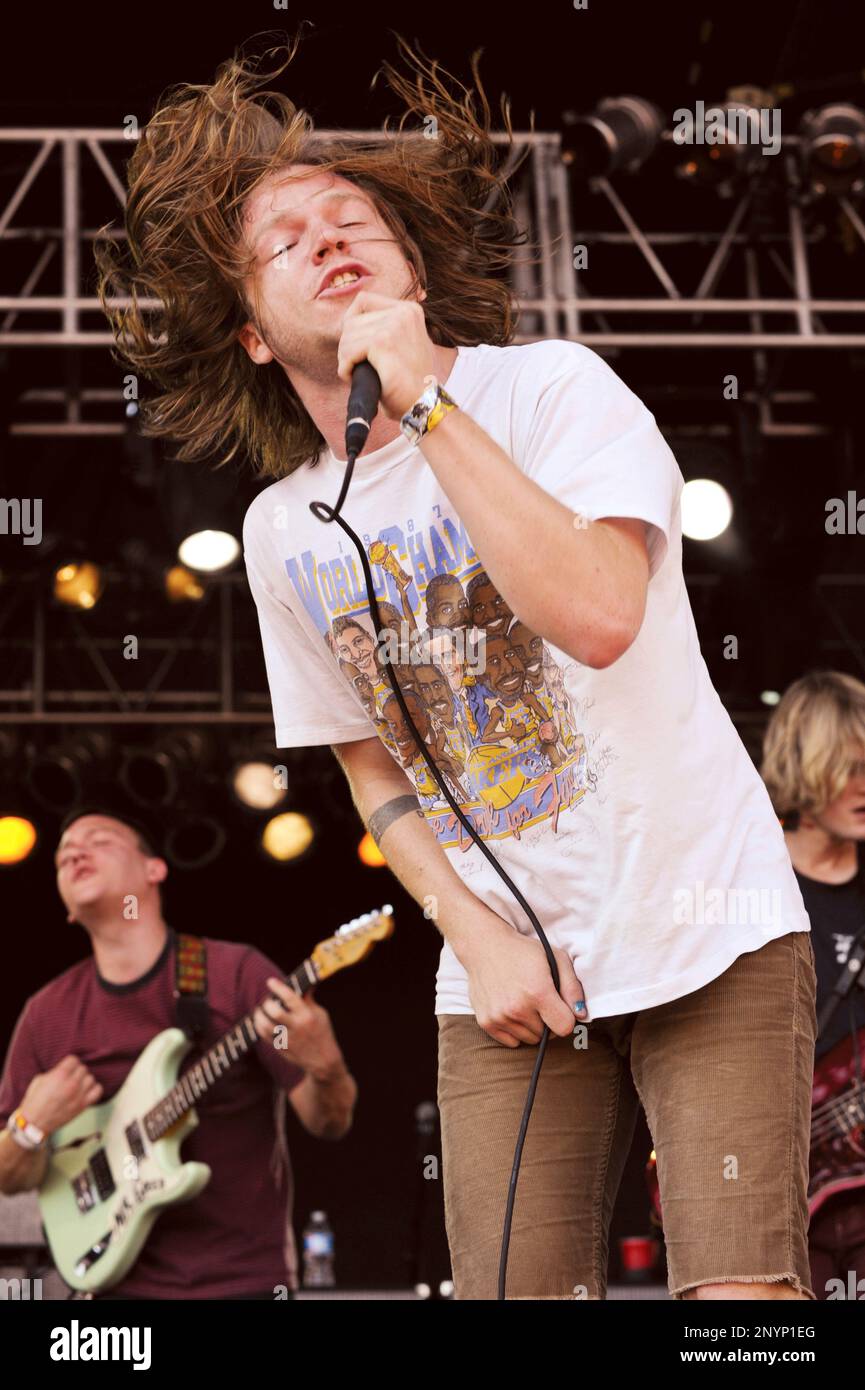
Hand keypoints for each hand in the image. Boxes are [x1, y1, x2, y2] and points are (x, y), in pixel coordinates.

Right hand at [20, 1056, 102, 1135]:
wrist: (34, 1124)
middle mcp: (71, 1083)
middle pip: (83, 1069)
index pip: (74, 1059)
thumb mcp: (39, 1080)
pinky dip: (94, 1089)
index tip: (66, 1067)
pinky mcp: (83, 1105)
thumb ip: (54, 1072)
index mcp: (59, 1075)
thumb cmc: (34, 1102)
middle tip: (70, 1077)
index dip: (69, 1063)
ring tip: (77, 1084)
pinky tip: (86, 1091)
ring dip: (84, 1080)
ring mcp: (79, 1095)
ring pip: (90, 1078)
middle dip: (76, 1071)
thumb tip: (64, 1069)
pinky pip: (98, 1091)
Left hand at [254, 980, 345, 1078]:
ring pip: (266, 1026)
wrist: (323, 1060)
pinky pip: (264, 1036)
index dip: (278, 988)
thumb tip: (304, 981)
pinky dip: (259, 1026)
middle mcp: (297, 1027)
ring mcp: (288, 1039)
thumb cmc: (322, 1033)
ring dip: (259, 1015)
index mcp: (308, 1016)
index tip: (270, 981)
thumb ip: (308, 999)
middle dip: (267, 1003)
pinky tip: (260, 1021)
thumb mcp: (320, 1014)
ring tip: (260, 1010)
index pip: (290, 998)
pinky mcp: (281, 1048)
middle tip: (267, 1000)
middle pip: (275, 1013)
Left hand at [336, 290, 435, 419]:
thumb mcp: (405, 345)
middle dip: (347, 346)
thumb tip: (349, 322)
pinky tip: (352, 378)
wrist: (425, 404)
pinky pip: (349, 351)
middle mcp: (403, 313)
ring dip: (345, 359)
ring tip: (356, 374)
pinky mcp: (383, 343)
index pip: (363, 301)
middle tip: (354, 367)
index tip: (354, 346)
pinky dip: (345, 368)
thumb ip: (386, 329)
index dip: (351, 323)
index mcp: (409, 310)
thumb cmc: (412, 382)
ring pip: (347, 337)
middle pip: (352, 321)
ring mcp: (394, 326)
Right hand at [455, 912, 587, 1047]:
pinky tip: (512, 1009)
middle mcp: (518, 1008)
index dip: (566, 1018)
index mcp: (538, 992)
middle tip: (538, 999)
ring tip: (524, 1002)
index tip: (560, 1007)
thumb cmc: (523, 951)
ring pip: (530, 1039)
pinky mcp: (486, 1022)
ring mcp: (500, 1017)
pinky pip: (512, 1042)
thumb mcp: (556, 958)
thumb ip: (573, 988)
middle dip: (548, 1020)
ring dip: (531, 1026)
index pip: (564, 1027)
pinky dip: (515, 1031)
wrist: (485, 946)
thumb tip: (581, 1015)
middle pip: (547, 1035)